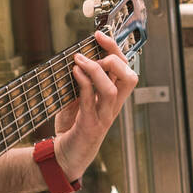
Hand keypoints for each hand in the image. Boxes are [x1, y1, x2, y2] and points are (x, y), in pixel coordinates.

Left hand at [52, 30, 138, 179]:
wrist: (64, 157)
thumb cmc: (71, 128)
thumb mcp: (76, 99)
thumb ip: (80, 82)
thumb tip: (74, 59)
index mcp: (112, 98)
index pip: (124, 68)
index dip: (115, 49)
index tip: (99, 35)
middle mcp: (112, 106)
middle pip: (128, 76)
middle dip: (114, 57)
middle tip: (94, 50)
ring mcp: (103, 117)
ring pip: (113, 89)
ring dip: (97, 69)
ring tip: (80, 60)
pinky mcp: (91, 126)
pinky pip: (91, 101)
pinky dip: (84, 83)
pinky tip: (75, 72)